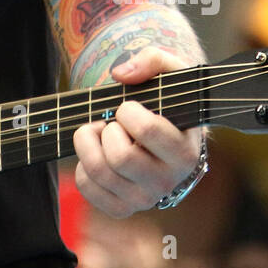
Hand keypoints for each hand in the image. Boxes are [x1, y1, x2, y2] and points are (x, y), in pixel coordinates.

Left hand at [72, 47, 204, 219]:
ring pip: (99, 171)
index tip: (128, 107)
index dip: (128, 111)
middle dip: (106, 128)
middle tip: (111, 121)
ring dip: (88, 142)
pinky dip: (82, 165)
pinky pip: (87, 187)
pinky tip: (97, 153)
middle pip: (120, 157)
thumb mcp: (171, 73)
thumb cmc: (168, 102)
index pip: (148, 131)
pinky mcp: (121, 207)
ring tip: (101, 132)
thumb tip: (120, 75)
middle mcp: (168, 182)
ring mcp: (144, 199)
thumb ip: (152, 60)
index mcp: (185, 153)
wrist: (166, 134)